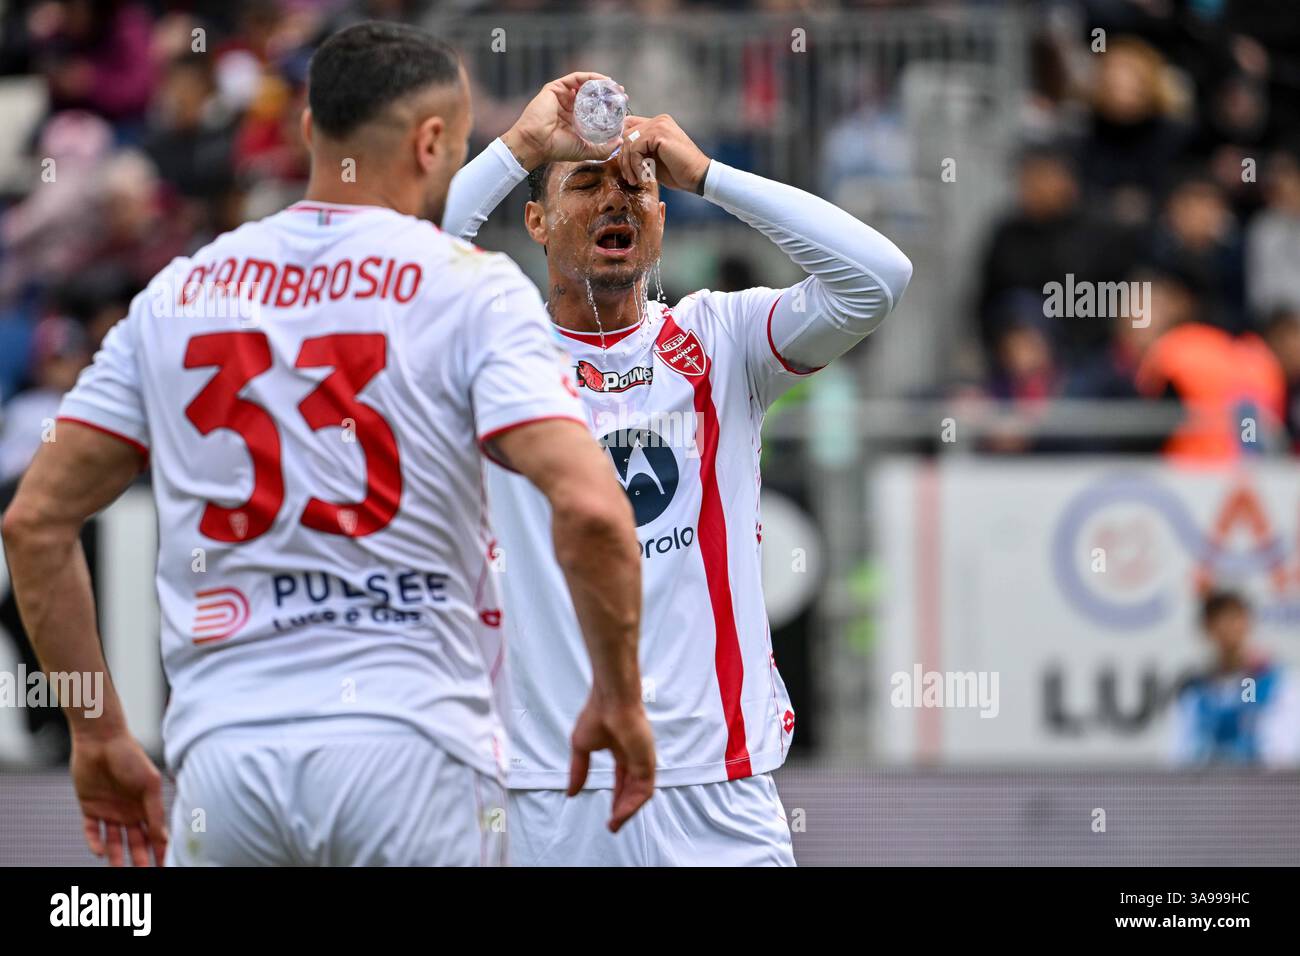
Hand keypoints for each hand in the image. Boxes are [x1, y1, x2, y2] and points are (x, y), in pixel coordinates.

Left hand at [71, 731, 167, 865]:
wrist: (101, 740)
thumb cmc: (131, 756)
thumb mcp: (149, 784)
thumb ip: (155, 811)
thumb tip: (162, 838)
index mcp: (147, 805)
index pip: (155, 834)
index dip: (161, 850)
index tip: (166, 865)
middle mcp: (129, 811)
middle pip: (135, 843)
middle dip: (141, 859)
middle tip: (144, 875)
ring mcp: (110, 811)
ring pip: (114, 842)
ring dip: (117, 858)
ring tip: (120, 872)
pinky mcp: (90, 808)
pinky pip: (92, 832)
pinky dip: (95, 843)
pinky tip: (100, 853)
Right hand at [501, 72, 623, 171]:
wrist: (536, 144)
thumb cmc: (557, 149)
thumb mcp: (586, 150)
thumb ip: (603, 149)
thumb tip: (620, 142)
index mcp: (574, 120)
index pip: (594, 109)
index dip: (609, 106)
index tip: (622, 106)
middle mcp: (569, 107)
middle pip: (591, 95)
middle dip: (608, 93)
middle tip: (622, 94)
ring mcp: (562, 97)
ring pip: (585, 84)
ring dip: (601, 83)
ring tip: (615, 86)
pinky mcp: (555, 88)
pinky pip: (576, 78)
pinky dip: (590, 77)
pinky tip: (602, 80)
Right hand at [568, 691, 654, 832]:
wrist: (610, 701)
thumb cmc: (596, 715)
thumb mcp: (581, 748)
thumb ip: (579, 771)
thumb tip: (570, 793)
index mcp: (621, 751)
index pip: (622, 780)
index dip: (617, 798)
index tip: (609, 816)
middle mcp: (634, 757)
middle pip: (632, 789)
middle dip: (623, 809)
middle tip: (613, 825)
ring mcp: (643, 760)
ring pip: (639, 793)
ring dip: (627, 811)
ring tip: (615, 824)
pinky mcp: (648, 762)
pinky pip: (644, 790)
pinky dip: (632, 804)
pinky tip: (621, 814)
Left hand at [615, 114, 711, 193]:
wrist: (698, 176)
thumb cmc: (678, 172)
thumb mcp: (653, 160)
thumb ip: (639, 152)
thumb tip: (619, 154)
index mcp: (658, 124)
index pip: (629, 125)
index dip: (621, 144)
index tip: (624, 165)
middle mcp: (659, 120)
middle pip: (626, 133)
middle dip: (623, 158)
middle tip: (630, 177)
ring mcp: (659, 124)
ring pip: (628, 140)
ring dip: (628, 164)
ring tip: (636, 179)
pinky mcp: (659, 133)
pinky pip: (635, 148)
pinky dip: (635, 165)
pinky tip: (643, 176)